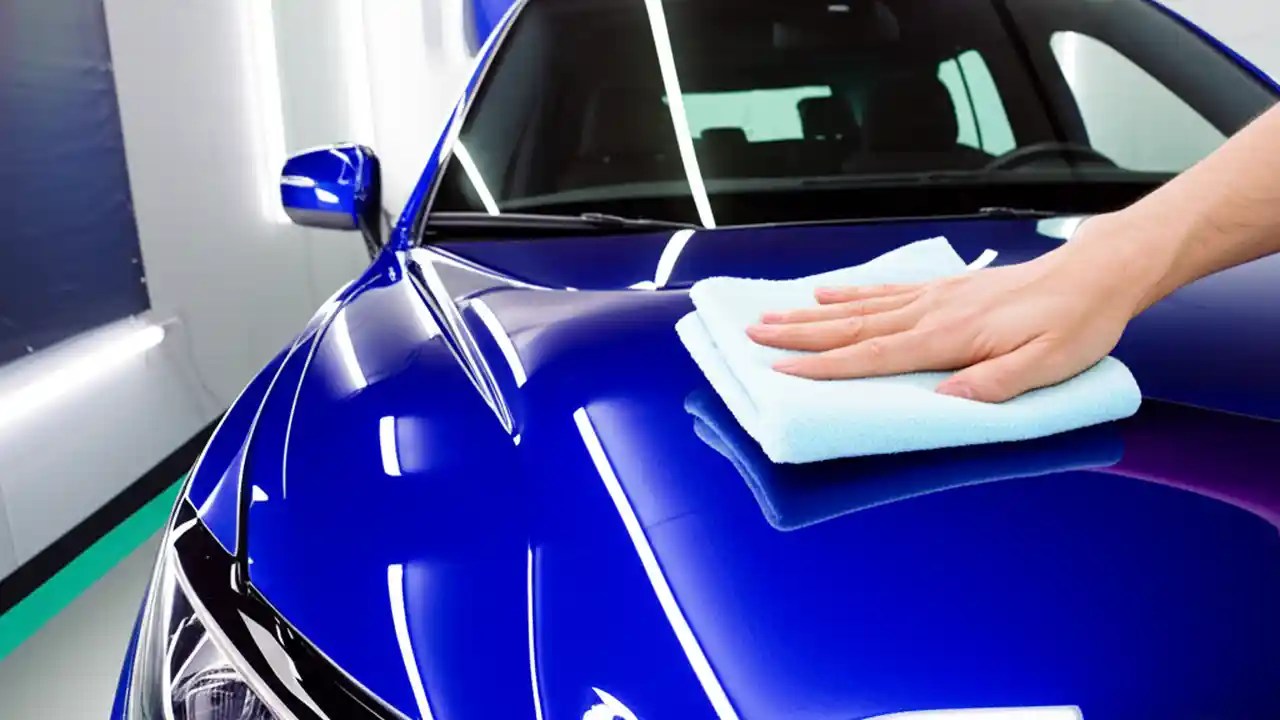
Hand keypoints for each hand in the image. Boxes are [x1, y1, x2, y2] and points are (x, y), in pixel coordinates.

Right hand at [745, 215, 1161, 401]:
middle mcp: (931, 313)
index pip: (873, 355)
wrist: (1096, 274)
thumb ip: (995, 384)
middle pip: (852, 327)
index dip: (825, 366)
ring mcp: (934, 297)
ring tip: (771, 315)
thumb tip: (944, 400)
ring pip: (859, 307)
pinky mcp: (944, 289)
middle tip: (753, 336)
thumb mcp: (1048, 365)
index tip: (783, 372)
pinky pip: (884, 291)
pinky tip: (825, 292)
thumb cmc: (1076, 324)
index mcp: (949, 337)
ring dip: (811, 314)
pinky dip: (850, 292)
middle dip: (799, 335)